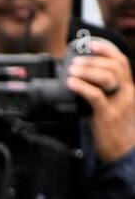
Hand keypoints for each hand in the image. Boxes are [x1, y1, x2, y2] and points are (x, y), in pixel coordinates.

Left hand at [68, 39, 134, 163]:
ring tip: (72, 72)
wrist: (123, 153)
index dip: (107, 50)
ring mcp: (119, 104)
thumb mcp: (115, 106)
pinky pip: (95, 95)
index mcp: (128, 89)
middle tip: (75, 63)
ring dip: (86, 71)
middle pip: (114, 66)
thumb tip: (81, 78)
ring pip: (107, 78)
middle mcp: (127, 93)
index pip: (122, 62)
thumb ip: (105, 92)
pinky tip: (71, 84)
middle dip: (92, 60)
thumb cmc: (116, 130)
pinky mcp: (108, 115)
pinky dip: (81, 86)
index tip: (91, 44)